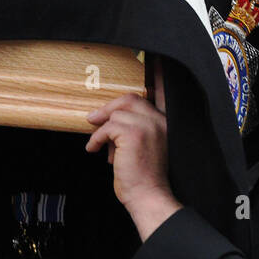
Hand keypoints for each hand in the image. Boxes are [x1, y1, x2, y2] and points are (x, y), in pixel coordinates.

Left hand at [86, 59, 180, 239]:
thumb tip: (108, 126)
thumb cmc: (143, 178)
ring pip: (116, 114)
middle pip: (130, 99)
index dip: (157, 74)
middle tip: (93, 120)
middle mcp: (160, 120)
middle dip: (109, 108)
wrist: (149, 198)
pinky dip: (97, 139)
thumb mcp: (140, 150)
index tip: (155, 60)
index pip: (160, 92)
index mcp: (165, 123)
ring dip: (101, 130)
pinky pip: (107, 128)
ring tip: (97, 146)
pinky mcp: (133, 134)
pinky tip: (94, 151)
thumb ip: (131, 132)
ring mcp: (148, 126)